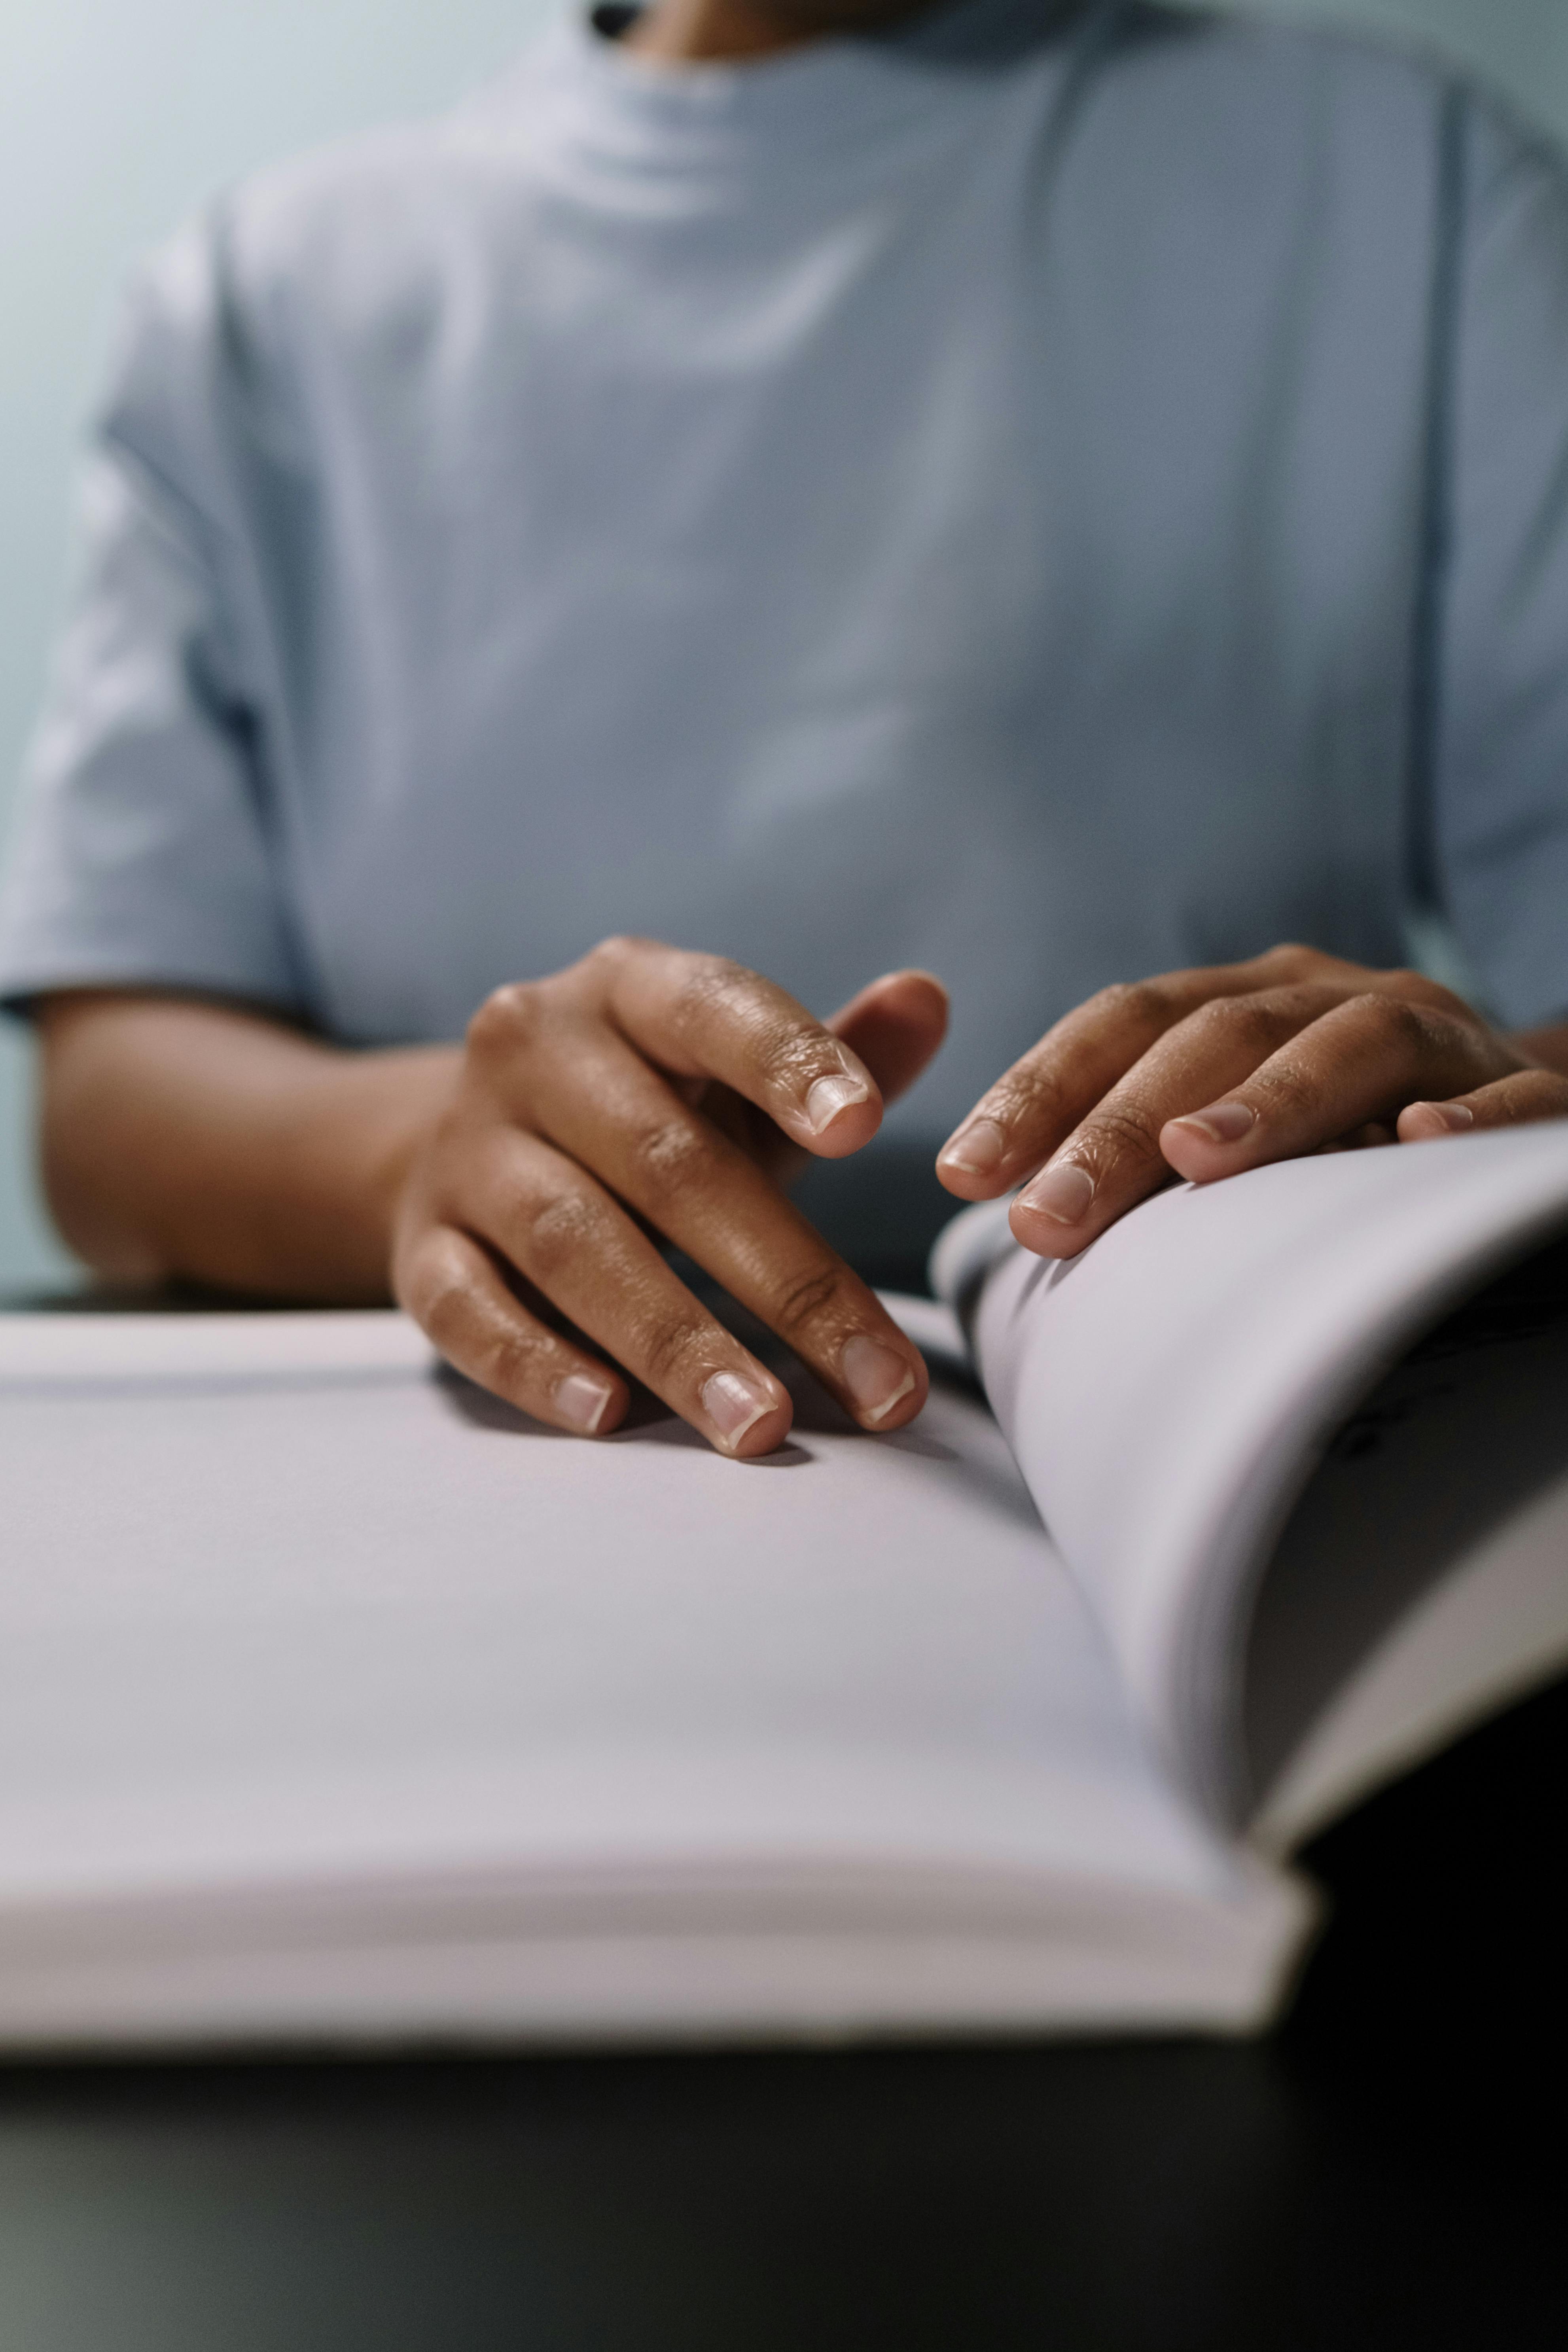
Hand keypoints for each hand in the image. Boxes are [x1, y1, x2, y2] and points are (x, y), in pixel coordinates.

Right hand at [392, 937, 947, 1455]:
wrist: (460, 1141)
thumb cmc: (640, 1112)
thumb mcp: (729, 1073)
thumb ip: (832, 1046)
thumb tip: (928, 998)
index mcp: (625, 990)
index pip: (711, 1008)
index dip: (790, 1061)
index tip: (868, 1128)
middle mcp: (533, 1052)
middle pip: (668, 1165)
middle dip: (787, 1281)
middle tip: (881, 1383)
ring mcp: (467, 1151)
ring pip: (575, 1245)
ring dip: (674, 1341)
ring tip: (761, 1424)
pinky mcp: (419, 1247)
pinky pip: (466, 1309)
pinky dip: (537, 1364)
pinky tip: (610, 1418)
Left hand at [937, 944, 1567, 1257]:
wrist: (1518, 1116)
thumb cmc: (1347, 1143)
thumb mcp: (1243, 1133)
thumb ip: (1151, 1161)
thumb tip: (1018, 1216)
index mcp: (1249, 1000)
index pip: (1125, 1024)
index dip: (1040, 1089)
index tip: (963, 1170)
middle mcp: (1332, 997)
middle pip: (1214, 1038)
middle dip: (1120, 1126)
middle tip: (1046, 1219)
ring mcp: (1439, 1035)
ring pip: (1350, 1045)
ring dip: (1270, 1101)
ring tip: (1196, 1160)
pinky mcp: (1532, 1093)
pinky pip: (1504, 1095)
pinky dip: (1465, 1115)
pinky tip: (1418, 1144)